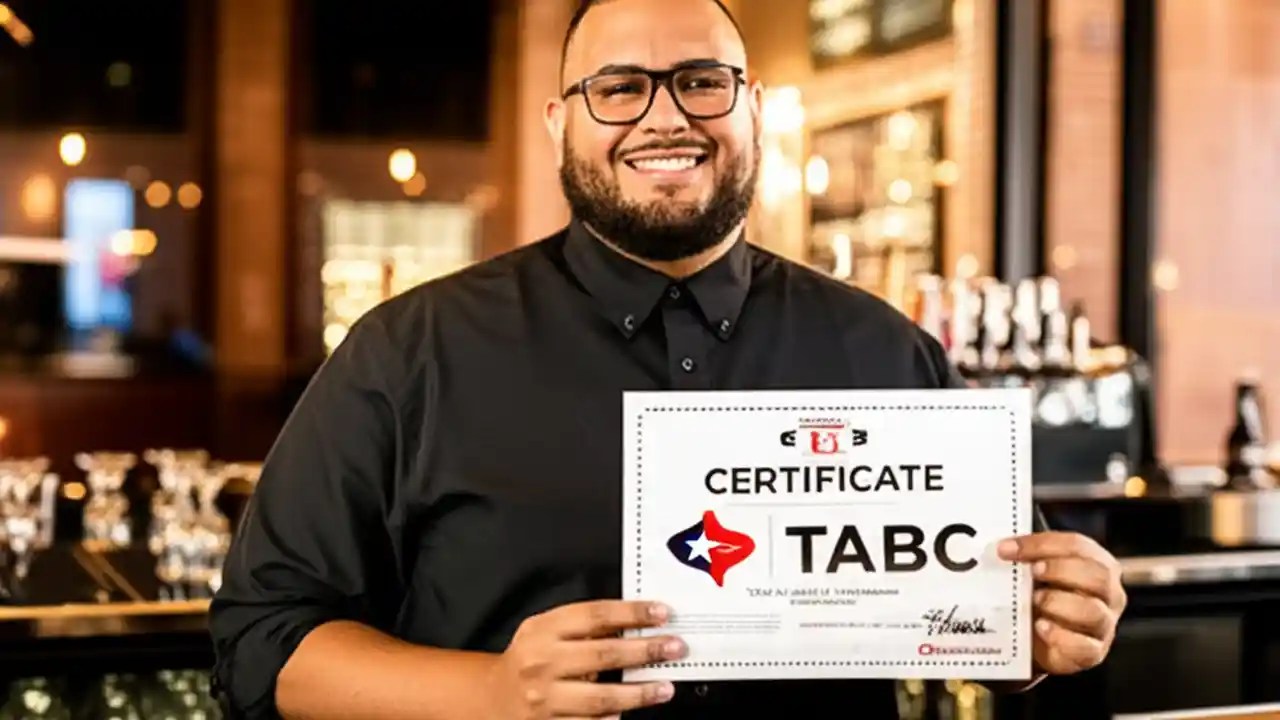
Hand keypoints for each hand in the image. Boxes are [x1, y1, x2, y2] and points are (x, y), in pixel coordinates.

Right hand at [487, 600, 686, 718]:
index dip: (631, 613)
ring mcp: (544, 698)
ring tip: (665, 688)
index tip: (661, 614)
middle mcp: (543, 662)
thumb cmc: (528, 660)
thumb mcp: (544, 632)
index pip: (594, 615)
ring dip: (638, 693)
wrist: (491, 698)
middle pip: (603, 654)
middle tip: (674, 648)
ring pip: (600, 696)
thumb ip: (581, 628)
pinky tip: (628, 714)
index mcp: (544, 630)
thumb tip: (633, 624)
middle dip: (645, 651)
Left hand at [998, 531, 1126, 675]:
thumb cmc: (1040, 596)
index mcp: (1098, 564)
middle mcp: (1110, 594)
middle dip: (1059, 570)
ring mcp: (1104, 625)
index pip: (1077, 546)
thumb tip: (1004, 548)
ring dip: (1059, 602)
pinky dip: (1060, 636)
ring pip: (1093, 611)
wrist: (1036, 639)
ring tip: (1034, 600)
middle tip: (1032, 571)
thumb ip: (1028, 559)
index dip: (1041, 545)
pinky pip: (1083, 646)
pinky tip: (1040, 627)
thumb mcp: (1036, 573)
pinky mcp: (1092, 653)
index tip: (1007, 548)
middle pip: (1097, 576)